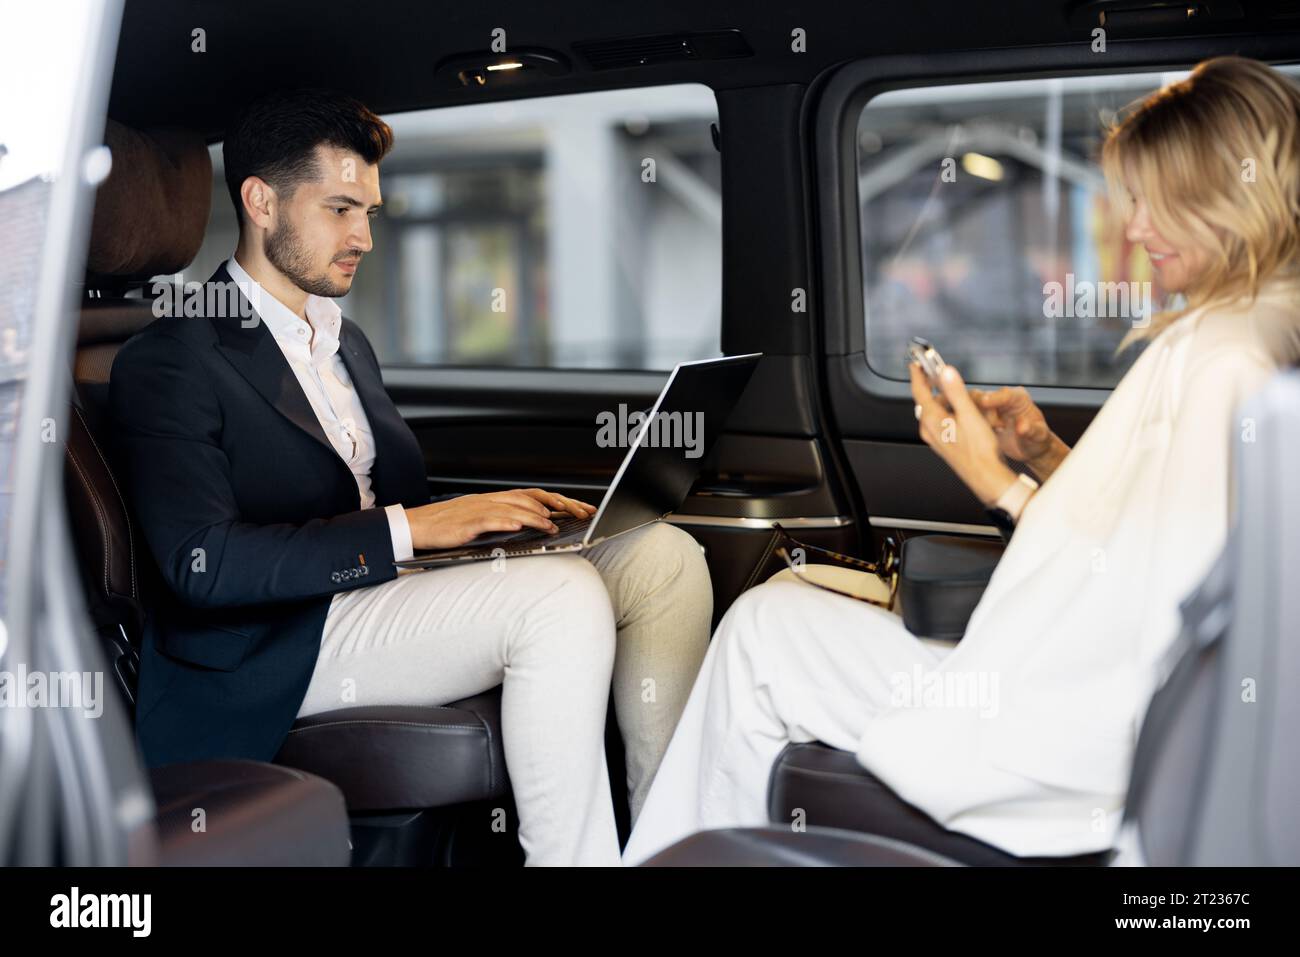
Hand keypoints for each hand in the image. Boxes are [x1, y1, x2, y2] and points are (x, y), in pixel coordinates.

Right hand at [404, 488, 597, 549]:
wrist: (416, 527)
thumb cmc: (448, 526)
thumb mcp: (481, 520)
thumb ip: (504, 519)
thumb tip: (531, 524)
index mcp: (496, 499)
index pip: (535, 495)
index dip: (559, 500)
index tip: (581, 508)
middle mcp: (491, 499)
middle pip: (532, 498)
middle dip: (559, 505)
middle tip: (581, 514)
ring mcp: (480, 509)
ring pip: (515, 507)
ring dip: (538, 516)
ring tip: (556, 524)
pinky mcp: (468, 522)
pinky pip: (492, 519)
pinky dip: (509, 521)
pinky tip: (521, 526)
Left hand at [910, 363, 1016, 507]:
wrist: (984, 476)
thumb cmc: (979, 449)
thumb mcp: (969, 414)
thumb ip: (956, 391)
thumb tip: (946, 372)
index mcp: (932, 419)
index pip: (919, 391)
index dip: (918, 375)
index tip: (916, 365)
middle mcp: (929, 429)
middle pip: (927, 401)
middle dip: (935, 388)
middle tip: (942, 377)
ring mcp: (934, 438)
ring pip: (934, 413)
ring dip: (944, 401)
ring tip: (960, 397)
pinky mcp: (942, 444)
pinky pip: (940, 423)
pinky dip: (947, 413)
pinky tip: (962, 415)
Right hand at [968, 385, 1051, 463]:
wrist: (1030, 449)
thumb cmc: (1038, 440)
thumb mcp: (1039, 437)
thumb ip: (1032, 430)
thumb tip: (1021, 427)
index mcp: (1018, 398)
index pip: (1004, 394)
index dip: (993, 397)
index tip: (984, 402)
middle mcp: (1001, 399)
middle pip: (980, 395)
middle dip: (980, 411)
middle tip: (996, 428)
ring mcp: (989, 408)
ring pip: (969, 406)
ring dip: (974, 420)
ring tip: (993, 433)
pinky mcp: (979, 418)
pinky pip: (966, 416)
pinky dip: (967, 425)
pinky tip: (978, 435)